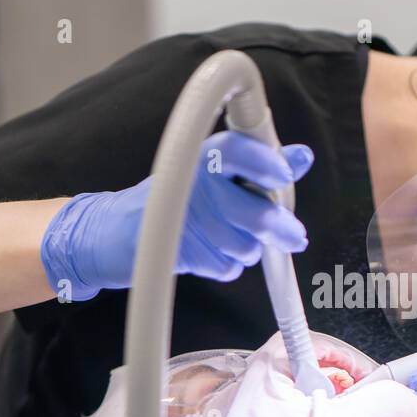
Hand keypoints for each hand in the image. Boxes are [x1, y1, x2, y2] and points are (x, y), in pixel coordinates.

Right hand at [41, 131, 312, 299]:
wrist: (113, 232)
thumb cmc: (175, 198)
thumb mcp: (215, 171)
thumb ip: (259, 166)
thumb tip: (304, 156)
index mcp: (201, 156)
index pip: (238, 150)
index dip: (266, 162)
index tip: (284, 175)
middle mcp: (193, 183)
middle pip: (253, 211)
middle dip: (279, 227)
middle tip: (296, 235)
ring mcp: (184, 220)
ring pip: (245, 245)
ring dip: (246, 247)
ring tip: (228, 237)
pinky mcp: (179, 253)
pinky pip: (226, 267)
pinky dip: (225, 264)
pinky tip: (208, 251)